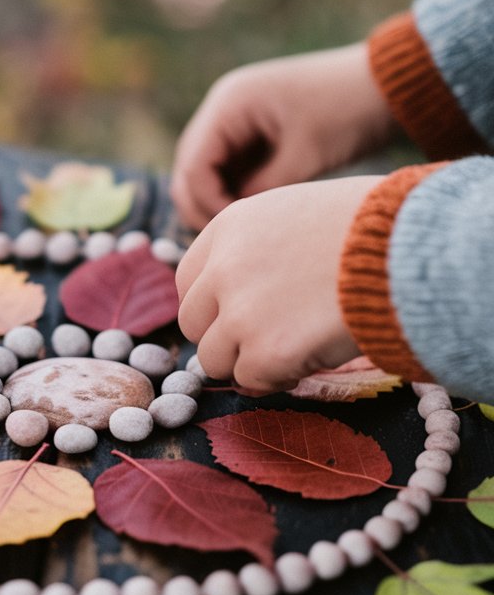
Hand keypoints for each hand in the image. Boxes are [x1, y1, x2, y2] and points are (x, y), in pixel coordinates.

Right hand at [171, 43, 395, 229]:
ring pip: (205, 172)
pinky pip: (228, 170)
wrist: (385, 87)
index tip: (237, 229)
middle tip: (235, 236)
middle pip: (189, 169)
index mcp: (229, 104)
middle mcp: (222, 108)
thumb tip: (232, 220)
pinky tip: (256, 213)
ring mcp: (234, 120)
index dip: (208, 203)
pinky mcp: (250, 134)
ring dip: (217, 201)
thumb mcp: (304, 157)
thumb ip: (262, 190)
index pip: (193, 166)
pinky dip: (234, 192)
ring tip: (247, 227)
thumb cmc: (347, 113)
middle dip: (204, 206)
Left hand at [176, 176, 382, 392]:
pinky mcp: (264, 352)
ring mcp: (239, 313)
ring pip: (215, 359)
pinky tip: (311, 356)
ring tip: (295, 347)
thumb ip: (258, 249)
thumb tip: (240, 300)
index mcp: (228, 227)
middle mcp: (223, 269)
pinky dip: (277, 378)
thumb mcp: (296, 213)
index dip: (212, 304)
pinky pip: (252, 381)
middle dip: (224, 336)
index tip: (236, 314)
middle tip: (265, 338)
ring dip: (249, 361)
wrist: (405, 250)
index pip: (189, 280)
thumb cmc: (370, 227)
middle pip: (193, 323)